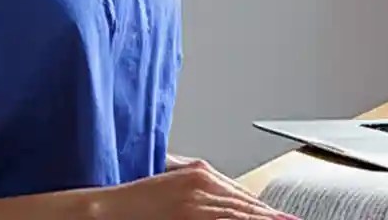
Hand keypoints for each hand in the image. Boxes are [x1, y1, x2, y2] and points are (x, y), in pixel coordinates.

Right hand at [89, 157, 298, 219]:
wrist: (104, 210)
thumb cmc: (134, 203)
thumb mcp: (170, 184)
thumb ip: (194, 187)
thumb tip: (221, 195)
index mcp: (200, 172)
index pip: (243, 195)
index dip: (266, 210)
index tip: (284, 217)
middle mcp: (202, 182)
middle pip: (248, 204)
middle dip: (271, 216)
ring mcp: (197, 199)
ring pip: (242, 213)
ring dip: (265, 219)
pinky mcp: (190, 213)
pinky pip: (227, 219)